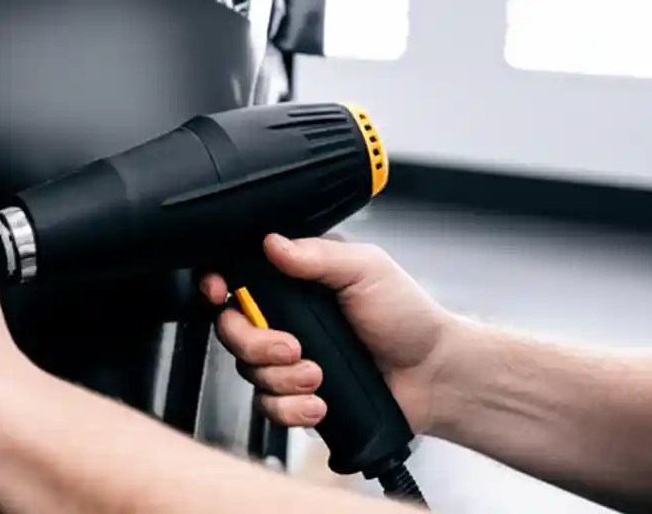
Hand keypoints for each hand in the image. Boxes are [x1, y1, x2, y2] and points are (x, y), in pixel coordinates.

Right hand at [200, 234, 457, 435]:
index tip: (221, 294)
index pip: (236, 278)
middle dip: (254, 344)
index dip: (217, 286)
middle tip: (292, 348)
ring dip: (281, 379)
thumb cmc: (407, 316)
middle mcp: (283, 319)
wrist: (434, 376)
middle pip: (231, 330)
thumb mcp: (366, 269)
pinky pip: (268, 408)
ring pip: (247, 372)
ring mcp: (287, 360)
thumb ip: (317, 255)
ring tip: (318, 377)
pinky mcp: (296, 396)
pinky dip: (290, 409)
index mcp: (293, 281)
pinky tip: (318, 403)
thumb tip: (272, 242)